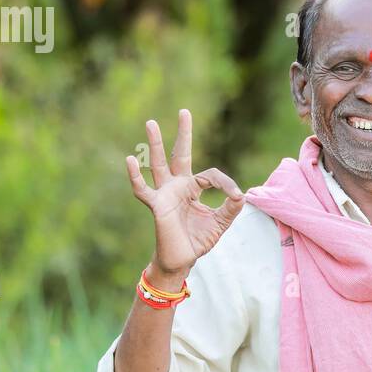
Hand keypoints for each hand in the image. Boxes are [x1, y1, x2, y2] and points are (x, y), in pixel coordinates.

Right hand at [125, 109, 244, 278]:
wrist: (182, 259)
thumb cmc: (198, 240)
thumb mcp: (220, 223)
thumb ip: (231, 208)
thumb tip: (242, 195)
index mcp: (193, 188)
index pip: (210, 174)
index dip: (225, 182)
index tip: (236, 195)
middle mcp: (177, 186)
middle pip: (179, 154)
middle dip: (183, 134)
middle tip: (184, 111)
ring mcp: (165, 194)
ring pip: (158, 164)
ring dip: (154, 144)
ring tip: (151, 122)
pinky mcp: (157, 206)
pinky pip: (143, 190)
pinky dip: (135, 176)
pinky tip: (129, 159)